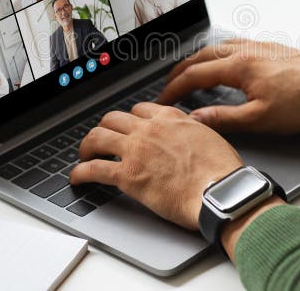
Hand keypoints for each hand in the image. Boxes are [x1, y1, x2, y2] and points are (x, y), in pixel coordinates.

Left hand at [70, 102, 243, 229]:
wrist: (221, 191)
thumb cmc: (222, 170)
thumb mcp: (209, 137)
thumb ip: (192, 131)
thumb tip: (190, 133)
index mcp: (170, 118)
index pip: (140, 109)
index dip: (130, 119)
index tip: (127, 127)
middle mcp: (149, 129)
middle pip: (114, 118)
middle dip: (105, 128)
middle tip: (102, 140)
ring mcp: (136, 150)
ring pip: (98, 137)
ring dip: (87, 145)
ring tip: (85, 155)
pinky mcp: (127, 176)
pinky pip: (94, 169)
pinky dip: (80, 172)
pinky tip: (77, 177)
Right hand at [157, 39, 299, 133]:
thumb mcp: (259, 119)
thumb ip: (223, 119)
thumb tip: (195, 119)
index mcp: (239, 66)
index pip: (195, 75)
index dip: (174, 88)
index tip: (163, 99)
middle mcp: (246, 51)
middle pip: (201, 57)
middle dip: (181, 71)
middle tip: (169, 85)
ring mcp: (260, 47)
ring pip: (218, 47)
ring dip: (199, 60)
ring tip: (190, 73)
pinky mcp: (272, 49)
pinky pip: (235, 45)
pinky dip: (218, 54)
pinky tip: (224, 64)